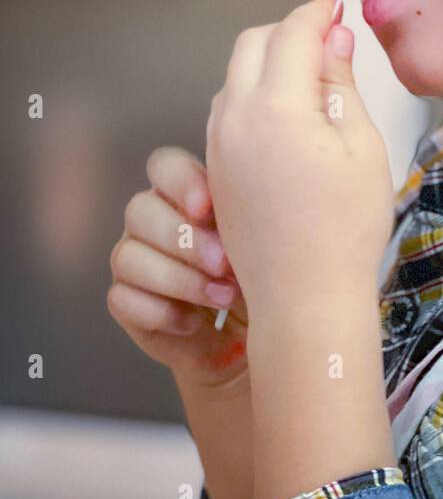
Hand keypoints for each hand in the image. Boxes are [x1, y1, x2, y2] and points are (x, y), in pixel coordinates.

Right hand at [107, 146, 248, 390]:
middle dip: (185, 240)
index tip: (208, 209)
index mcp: (186, 192)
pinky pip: (123, 299)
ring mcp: (134, 259)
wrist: (253, 332)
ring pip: (128, 256)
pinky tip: (194, 322)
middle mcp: (153, 220)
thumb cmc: (262, 273)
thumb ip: (252, 214)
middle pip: (140, 209)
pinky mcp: (126, 302)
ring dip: (178, 279)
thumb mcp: (263, 240)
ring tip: (223, 297)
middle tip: (225, 265)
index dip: (181, 183)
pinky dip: (161, 312)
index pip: (165, 166)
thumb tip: (251, 205)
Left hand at [204, 0, 393, 319]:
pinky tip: (288, 118)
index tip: (337, 9)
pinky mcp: (215, 169)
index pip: (293, 32)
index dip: (318, 13)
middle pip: (253, 43)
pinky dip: (254, 96)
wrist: (305, 297)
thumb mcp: (361, 145)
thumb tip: (335, 37)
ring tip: (312, 81)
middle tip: (327, 41)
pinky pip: (228, 110)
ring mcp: (219, 144)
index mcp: (277, 105)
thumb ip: (342, 83)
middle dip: (288, 32)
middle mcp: (237, 118)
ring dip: (268, 63)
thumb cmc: (345, 228)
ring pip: (236, 76)